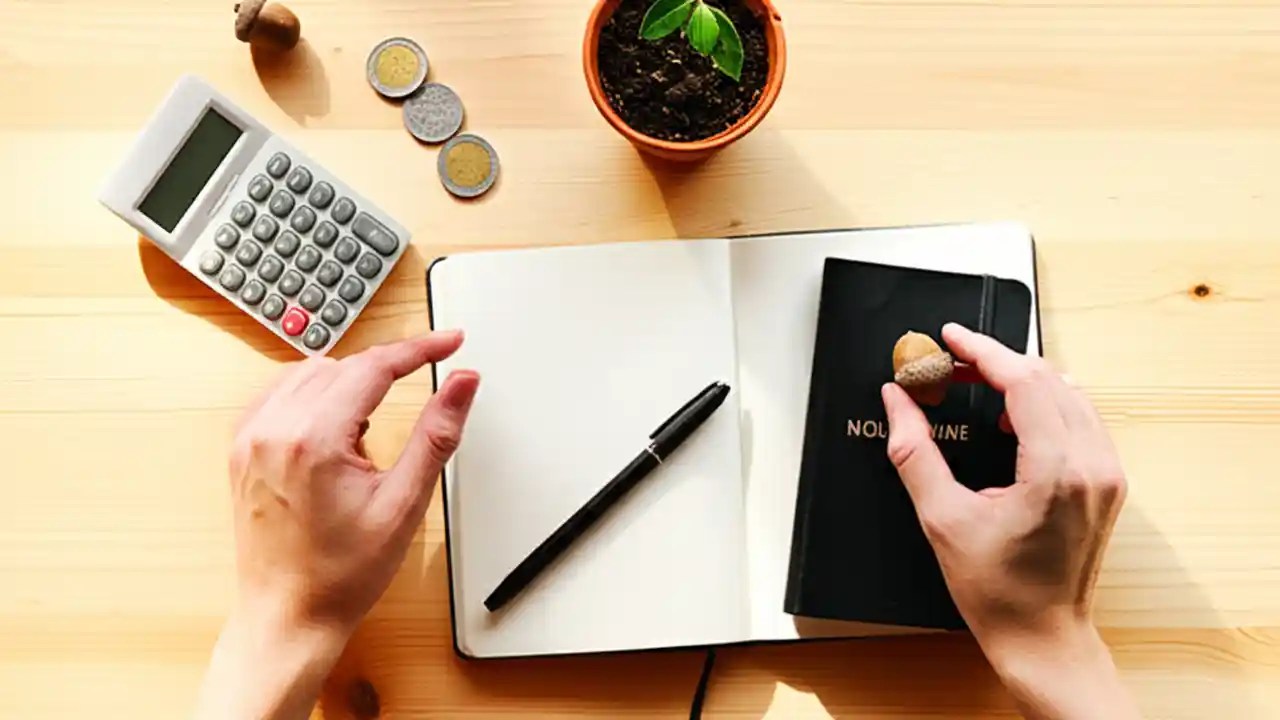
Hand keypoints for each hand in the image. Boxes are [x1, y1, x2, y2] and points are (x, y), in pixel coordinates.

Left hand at [193, 332, 478, 719]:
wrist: (288, 616)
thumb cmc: (341, 574)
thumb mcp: (404, 503)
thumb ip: (437, 433)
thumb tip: (462, 383)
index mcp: (312, 440)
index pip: (373, 367)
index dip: (419, 349)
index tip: (450, 342)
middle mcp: (272, 430)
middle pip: (343, 365)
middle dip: (386, 370)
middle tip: (421, 388)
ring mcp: (249, 438)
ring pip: (309, 373)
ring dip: (349, 383)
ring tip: (369, 436)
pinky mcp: (240, 448)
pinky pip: (280, 393)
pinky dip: (313, 395)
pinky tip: (334, 430)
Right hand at [881, 323, 1138, 719]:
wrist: (1043, 637)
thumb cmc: (998, 591)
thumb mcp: (942, 518)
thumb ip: (914, 451)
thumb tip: (897, 401)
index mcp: (1055, 472)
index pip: (1024, 381)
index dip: (983, 351)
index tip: (951, 337)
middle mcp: (1092, 466)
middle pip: (1049, 378)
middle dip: (997, 362)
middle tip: (953, 363)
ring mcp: (1107, 474)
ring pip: (1069, 393)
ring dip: (1023, 380)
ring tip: (978, 386)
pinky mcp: (1108, 482)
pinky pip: (1081, 419)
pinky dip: (1045, 404)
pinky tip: (1013, 418)